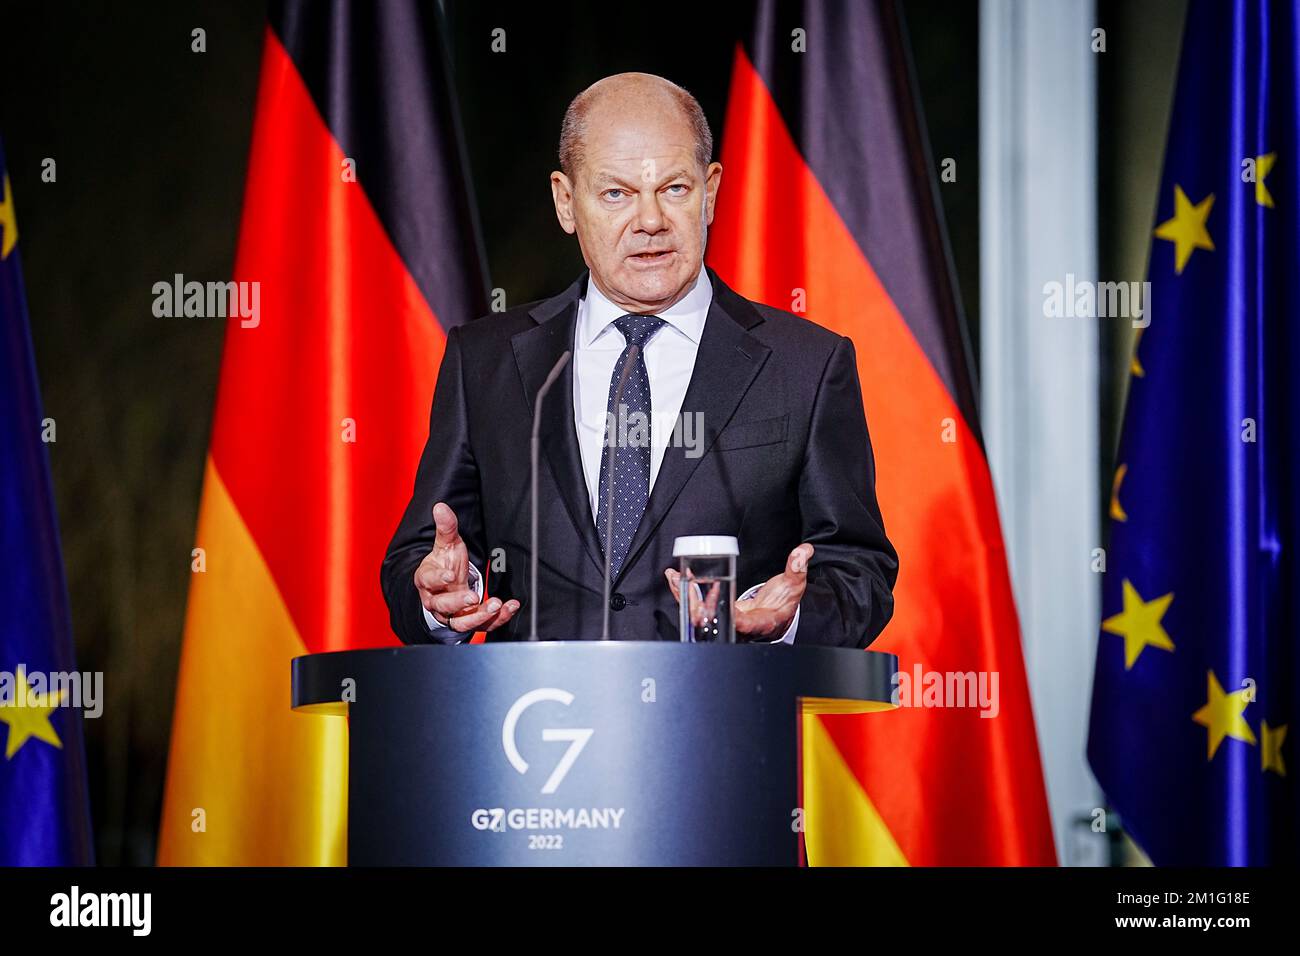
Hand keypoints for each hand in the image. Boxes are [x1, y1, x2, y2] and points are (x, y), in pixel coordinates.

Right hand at [413, 502, 518, 632]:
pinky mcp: (467, 621)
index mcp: (427, 580)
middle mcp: (436, 600)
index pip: (428, 580)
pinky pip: (481, 625)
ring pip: (461, 622)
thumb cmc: (444, 564)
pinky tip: (509, 607)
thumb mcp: (446, 544)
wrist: (445, 585)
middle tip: (474, 597)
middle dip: (458, 603)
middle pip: (443, 606)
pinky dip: (496, 619)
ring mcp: (451, 614)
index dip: (438, 578)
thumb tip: (440, 507)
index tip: (449, 575)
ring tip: (495, 605)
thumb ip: (446, 527)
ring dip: (479, 616)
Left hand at [664, 543, 812, 640]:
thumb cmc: (785, 603)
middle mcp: (740, 627)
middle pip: (714, 623)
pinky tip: (676, 578)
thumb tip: (802, 552)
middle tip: (684, 584)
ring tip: (675, 577)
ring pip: (702, 616)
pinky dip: (686, 593)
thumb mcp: (794, 585)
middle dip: (696, 606)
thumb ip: (797, 569)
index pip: (744, 624)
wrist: (777, 614)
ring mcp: (727, 622)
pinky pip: (699, 607)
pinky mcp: (718, 614)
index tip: (717, 606)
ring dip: (685, 597)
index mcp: (761, 623)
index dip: (731, 618)